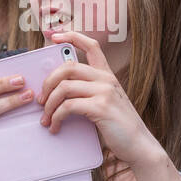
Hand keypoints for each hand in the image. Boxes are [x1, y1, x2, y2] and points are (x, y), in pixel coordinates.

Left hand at [37, 30, 163, 169]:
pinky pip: (68, 106)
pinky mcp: (101, 107)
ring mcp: (104, 91)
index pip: (91, 46)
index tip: (54, 36)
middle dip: (48, 82)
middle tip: (41, 99)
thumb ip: (88, 92)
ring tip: (46, 118)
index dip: (71, 36)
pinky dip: (56, 116)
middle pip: (68, 66)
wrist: (139, 145)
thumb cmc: (118, 127)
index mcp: (107, 75)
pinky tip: (55, 126)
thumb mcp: (105, 102)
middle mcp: (106, 79)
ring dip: (49, 104)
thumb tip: (58, 90)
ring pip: (64, 87)